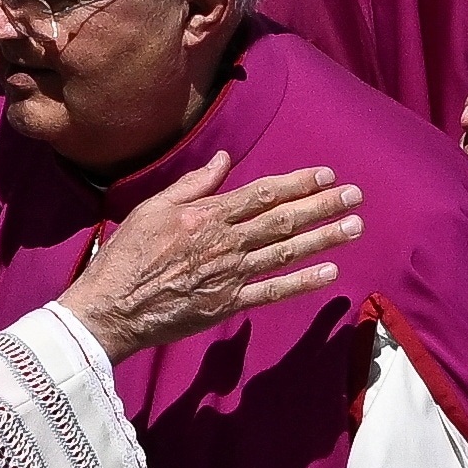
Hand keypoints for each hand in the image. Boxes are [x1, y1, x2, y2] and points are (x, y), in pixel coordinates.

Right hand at [59, 152, 363, 362]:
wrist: (112, 307)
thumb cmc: (126, 255)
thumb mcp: (152, 208)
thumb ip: (193, 185)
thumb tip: (224, 160)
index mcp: (206, 216)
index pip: (263, 194)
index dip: (298, 183)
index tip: (326, 176)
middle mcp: (225, 243)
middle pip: (284, 220)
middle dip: (323, 206)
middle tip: (356, 196)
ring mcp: (230, 276)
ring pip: (286, 253)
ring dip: (324, 239)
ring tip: (354, 227)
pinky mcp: (228, 304)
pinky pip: (273, 292)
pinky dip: (303, 282)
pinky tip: (330, 272)